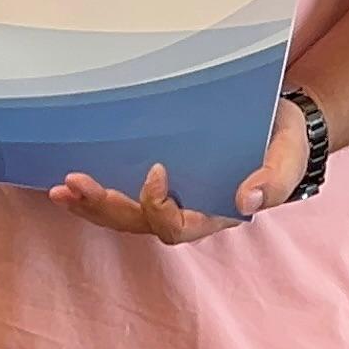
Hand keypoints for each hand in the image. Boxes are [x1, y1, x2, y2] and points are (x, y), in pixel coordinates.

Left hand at [49, 100, 312, 244]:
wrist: (279, 122)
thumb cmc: (282, 142)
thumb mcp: (288, 158)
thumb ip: (275, 180)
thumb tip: (244, 200)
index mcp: (214, 214)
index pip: (176, 225)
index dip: (160, 206)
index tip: (157, 169)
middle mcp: (186, 211)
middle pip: (138, 223)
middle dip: (104, 207)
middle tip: (75, 184)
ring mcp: (169, 197)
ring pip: (123, 215)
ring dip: (90, 204)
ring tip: (61, 189)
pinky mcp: (157, 177)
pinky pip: (121, 194)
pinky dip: (94, 191)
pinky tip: (68, 182)